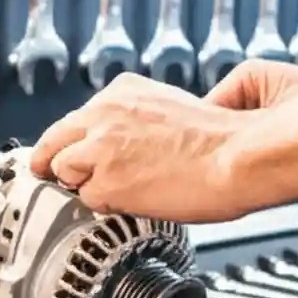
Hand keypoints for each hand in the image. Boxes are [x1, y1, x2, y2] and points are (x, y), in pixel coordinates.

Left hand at [29, 61, 297, 221]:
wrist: (243, 156)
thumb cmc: (229, 137)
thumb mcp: (178, 103)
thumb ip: (148, 115)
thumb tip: (142, 135)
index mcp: (125, 90)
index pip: (78, 119)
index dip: (78, 143)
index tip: (78, 155)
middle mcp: (105, 112)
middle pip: (53, 141)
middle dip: (55, 163)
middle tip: (60, 179)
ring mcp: (101, 147)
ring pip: (62, 171)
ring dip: (80, 186)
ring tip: (108, 195)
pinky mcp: (106, 181)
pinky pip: (86, 201)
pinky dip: (103, 207)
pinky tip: (127, 205)